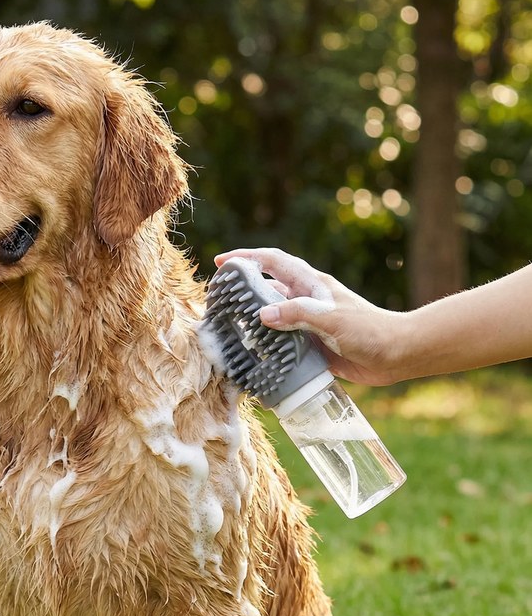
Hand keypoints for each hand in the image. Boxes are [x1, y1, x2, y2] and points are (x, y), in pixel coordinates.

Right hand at [214, 247, 408, 385]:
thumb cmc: (368, 330)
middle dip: (243, 289)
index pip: (273, 262)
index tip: (222, 263)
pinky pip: (284, 341)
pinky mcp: (313, 344)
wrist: (395, 354)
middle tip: (219, 300)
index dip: (246, 258)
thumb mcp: (331, 318)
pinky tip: (255, 357)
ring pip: (274, 316)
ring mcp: (309, 322)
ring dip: (253, 320)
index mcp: (311, 284)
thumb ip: (297, 314)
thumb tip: (262, 315)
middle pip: (268, 288)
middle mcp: (307, 299)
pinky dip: (268, 346)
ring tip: (229, 330)